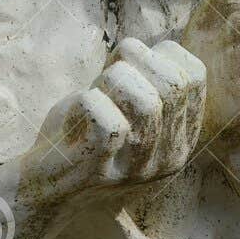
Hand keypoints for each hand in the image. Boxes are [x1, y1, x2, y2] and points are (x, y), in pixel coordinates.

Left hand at [26, 39, 205, 199]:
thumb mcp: (124, 107)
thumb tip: (152, 49)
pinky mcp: (99, 171)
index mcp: (181, 138)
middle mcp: (167, 158)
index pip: (194, 76)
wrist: (44, 189)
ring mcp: (135, 169)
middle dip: (135, 62)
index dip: (159, 54)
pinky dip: (85, 102)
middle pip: (173, 85)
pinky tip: (76, 115)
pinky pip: (106, 121)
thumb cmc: (84, 135)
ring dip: (110, 82)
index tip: (130, 66)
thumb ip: (145, 80)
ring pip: (144, 102)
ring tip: (93, 95)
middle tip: (107, 76)